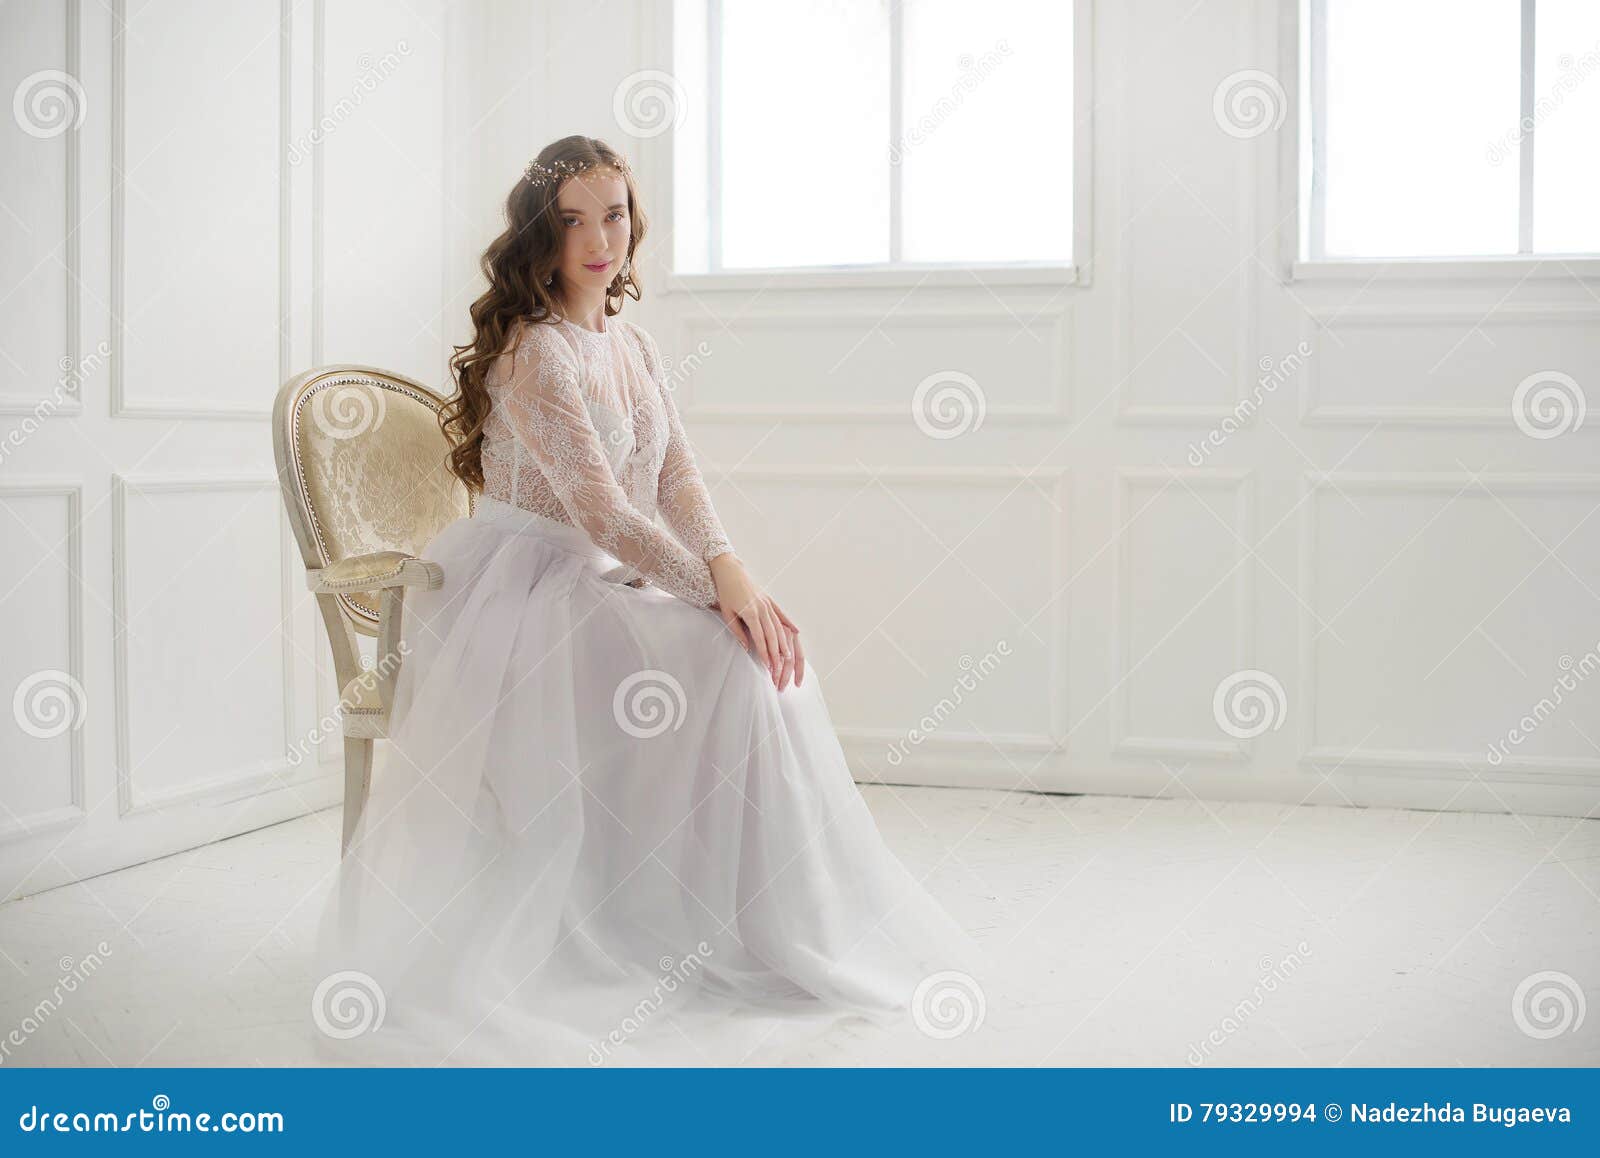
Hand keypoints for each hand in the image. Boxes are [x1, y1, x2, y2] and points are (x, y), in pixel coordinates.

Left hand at [709, 554, 804, 690]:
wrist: (729, 570)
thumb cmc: (726, 592)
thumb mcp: (727, 613)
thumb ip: (737, 631)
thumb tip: (747, 648)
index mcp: (750, 613)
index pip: (760, 639)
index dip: (765, 654)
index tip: (768, 667)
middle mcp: (762, 609)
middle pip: (772, 636)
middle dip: (777, 654)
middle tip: (779, 668)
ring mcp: (767, 604)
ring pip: (779, 627)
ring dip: (784, 643)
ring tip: (788, 657)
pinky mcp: (769, 600)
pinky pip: (781, 614)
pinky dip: (789, 623)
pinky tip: (796, 632)